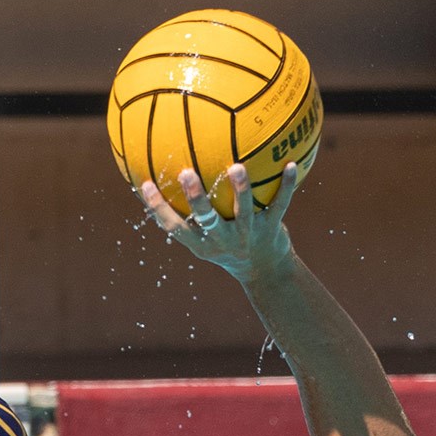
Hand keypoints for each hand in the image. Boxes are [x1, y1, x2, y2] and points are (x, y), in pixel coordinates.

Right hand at [140, 162, 300, 283]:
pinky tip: (290, 165)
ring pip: (244, 211)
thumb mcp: (205, 239)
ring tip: (236, 167)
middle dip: (195, 197)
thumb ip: (188, 216)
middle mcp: (223, 240)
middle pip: (207, 218)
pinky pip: (280, 204)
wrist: (265, 270)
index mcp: (202, 244)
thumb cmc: (229, 247)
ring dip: (240, 189)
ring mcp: (248, 234)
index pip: (174, 227)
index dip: (158, 207)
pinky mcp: (271, 228)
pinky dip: (287, 186)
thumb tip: (164, 184)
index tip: (145, 184)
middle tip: (185, 173)